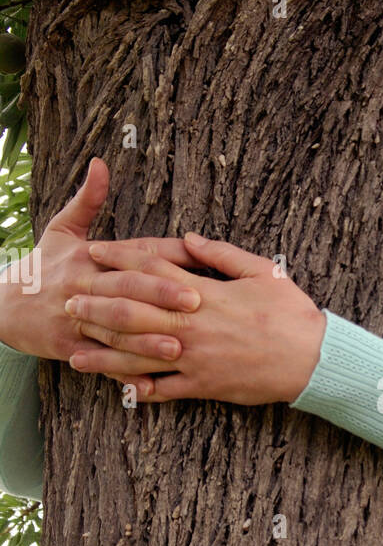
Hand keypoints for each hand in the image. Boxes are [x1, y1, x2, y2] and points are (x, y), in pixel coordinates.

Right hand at [0, 157, 204, 388]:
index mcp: (90, 255)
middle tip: (196, 300)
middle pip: (126, 287)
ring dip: (146, 339)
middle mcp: (85, 284)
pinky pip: (101, 360)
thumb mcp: (61, 228)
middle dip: (160, 293)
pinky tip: (148, 381)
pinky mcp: (69, 346)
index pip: (135, 251)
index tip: (201, 254)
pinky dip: (123, 372)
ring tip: (176, 345)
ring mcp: (76, 317)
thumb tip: (101, 163)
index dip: (168, 252)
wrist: (3, 305)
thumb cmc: (43, 266)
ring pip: (114, 328)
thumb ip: (88, 199)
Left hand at [66, 232, 325, 404]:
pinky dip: (140, 390)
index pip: (152, 269)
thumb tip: (188, 238)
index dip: (119, 258)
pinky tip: (117, 388)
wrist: (313, 359)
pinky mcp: (203, 385)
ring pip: (139, 356)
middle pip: (133, 313)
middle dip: (96, 307)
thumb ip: (222, 254)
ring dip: (104, 353)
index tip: (93, 252)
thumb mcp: (262, 271)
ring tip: (76, 351)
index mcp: (205, 293)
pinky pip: (165, 390)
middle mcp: (192, 325)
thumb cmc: (291, 313)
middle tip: (67, 301)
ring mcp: (194, 358)